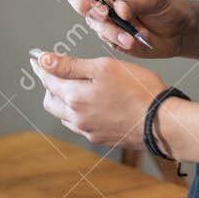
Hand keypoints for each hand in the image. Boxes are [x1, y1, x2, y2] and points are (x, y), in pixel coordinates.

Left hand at [31, 51, 165, 147]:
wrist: (162, 124)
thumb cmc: (137, 91)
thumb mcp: (103, 67)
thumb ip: (70, 65)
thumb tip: (43, 60)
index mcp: (73, 97)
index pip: (48, 79)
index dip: (41, 66)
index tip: (36, 59)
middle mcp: (76, 117)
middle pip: (51, 100)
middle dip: (50, 85)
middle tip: (55, 72)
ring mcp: (88, 130)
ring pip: (64, 115)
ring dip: (63, 101)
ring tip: (73, 88)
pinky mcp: (100, 138)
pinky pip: (80, 125)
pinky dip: (78, 113)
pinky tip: (90, 105)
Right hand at [41, 0, 194, 58]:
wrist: (177, 32)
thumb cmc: (167, 4)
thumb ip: (135, 1)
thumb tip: (119, 10)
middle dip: (84, 4)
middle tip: (104, 13)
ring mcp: (103, 14)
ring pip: (90, 19)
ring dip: (108, 27)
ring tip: (130, 34)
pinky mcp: (107, 33)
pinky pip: (103, 36)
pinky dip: (117, 39)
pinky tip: (133, 40)